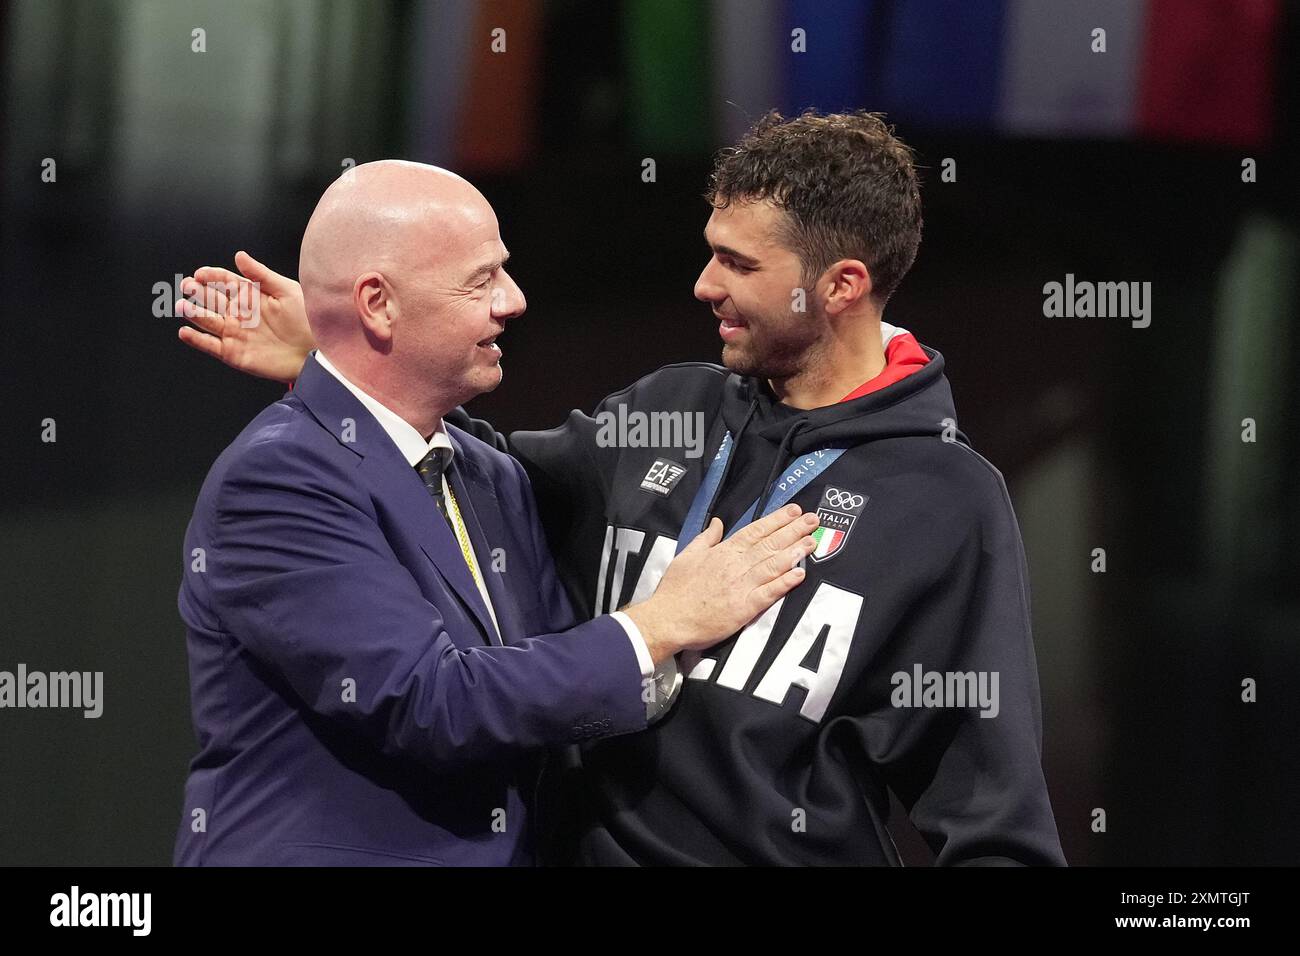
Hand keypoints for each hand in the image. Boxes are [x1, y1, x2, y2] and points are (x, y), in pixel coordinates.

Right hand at [176, 250, 315, 384]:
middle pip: (212, 299)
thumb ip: (261, 274)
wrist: (315, 352)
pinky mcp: (233, 353)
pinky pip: (210, 345)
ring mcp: (234, 332)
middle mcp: (238, 313)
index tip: (201, 273)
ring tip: (182, 305)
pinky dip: (196, 339)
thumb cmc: (307, 320)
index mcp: (250, 295)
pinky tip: (185, 332)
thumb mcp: (287, 291)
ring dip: (192, 312)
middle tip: (188, 286)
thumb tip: (239, 255)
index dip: (212, 276)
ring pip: (206, 320)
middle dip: (198, 292)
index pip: (225, 281)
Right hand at [623, 505, 818, 663]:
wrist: (668, 619)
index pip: (755, 531)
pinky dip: (785, 582)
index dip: (776, 520)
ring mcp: (741, 586)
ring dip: (795, 552)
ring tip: (812, 542)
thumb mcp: (687, 555)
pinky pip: (769, 593)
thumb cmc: (675, 589)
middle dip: (793, 530)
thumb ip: (706, 538)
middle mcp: (735, 565)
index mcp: (723, 552)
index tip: (793, 511)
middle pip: (770, 544)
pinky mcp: (744, 608)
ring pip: (773, 564)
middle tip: (813, 520)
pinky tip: (800, 574)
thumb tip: (718, 522)